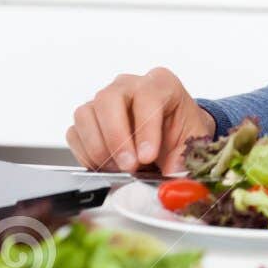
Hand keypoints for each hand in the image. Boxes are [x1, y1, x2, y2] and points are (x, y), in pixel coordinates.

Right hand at [65, 67, 214, 173]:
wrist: (171, 134)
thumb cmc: (181, 132)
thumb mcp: (193, 143)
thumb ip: (183, 161)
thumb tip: (172, 183)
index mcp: (161, 83)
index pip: (147, 96)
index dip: (145, 129)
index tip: (147, 157)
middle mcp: (129, 85)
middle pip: (109, 99)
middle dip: (117, 138)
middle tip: (129, 166)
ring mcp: (104, 99)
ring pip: (86, 114)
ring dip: (99, 148)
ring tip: (118, 169)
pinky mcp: (87, 117)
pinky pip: (74, 133)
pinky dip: (86, 154)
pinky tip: (105, 166)